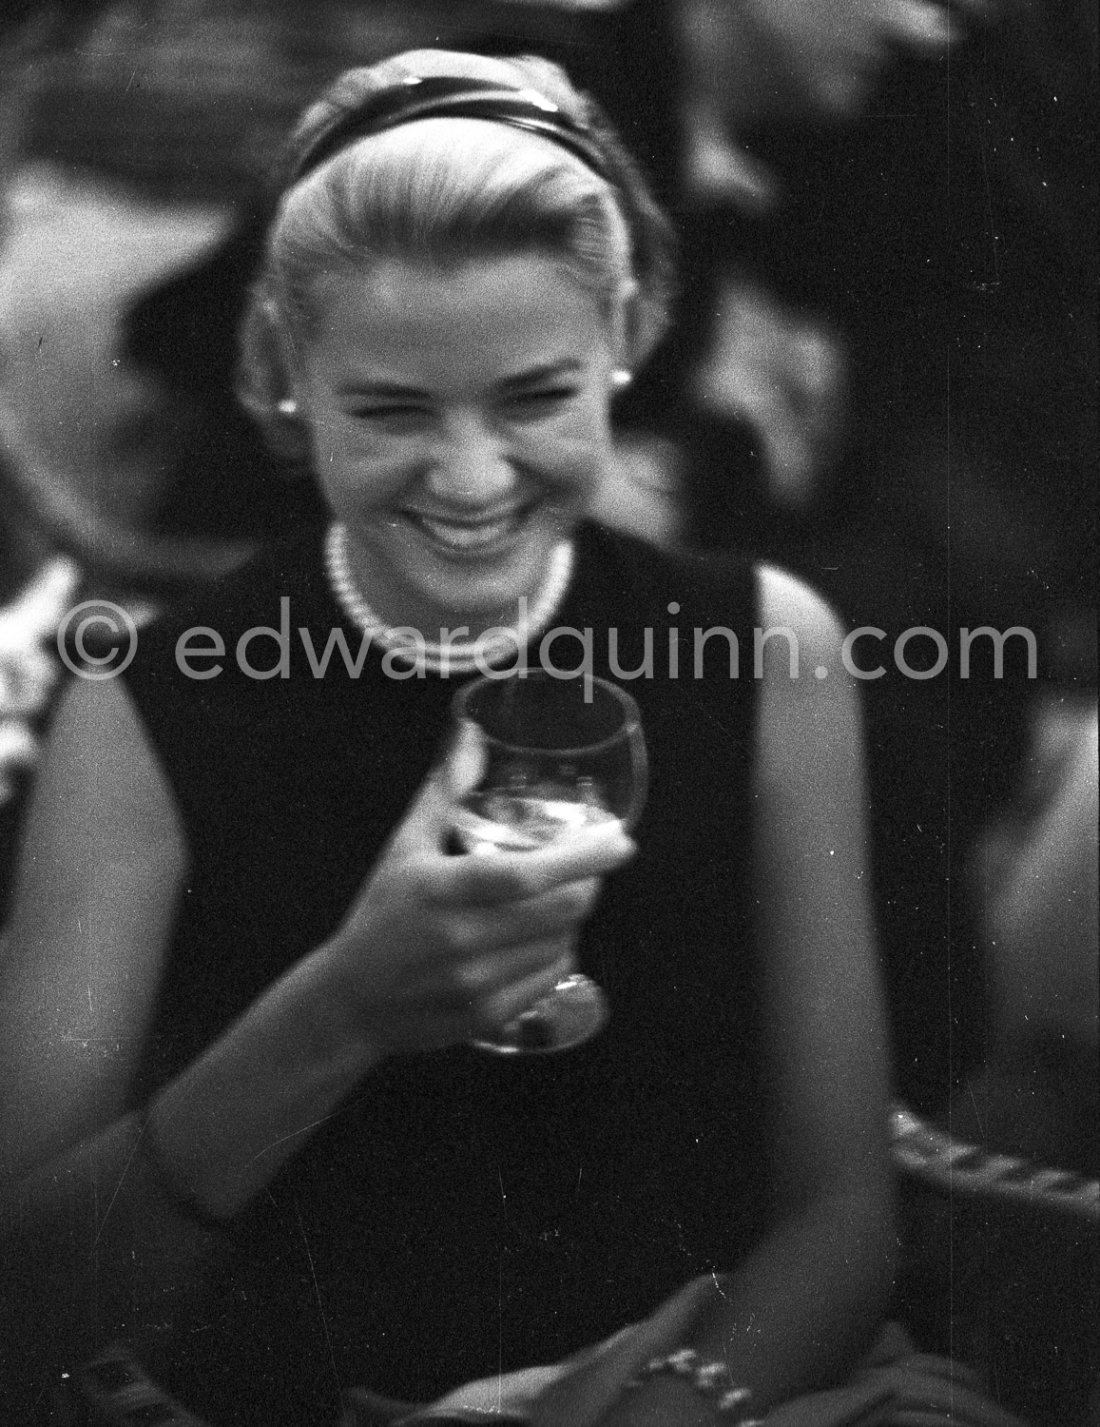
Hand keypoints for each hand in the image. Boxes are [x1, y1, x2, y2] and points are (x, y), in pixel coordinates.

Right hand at [316, 724, 635, 1057]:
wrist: (350, 1003)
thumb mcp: (404, 847)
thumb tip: (470, 736)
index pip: (527, 875)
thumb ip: (444, 791)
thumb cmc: (380, 915)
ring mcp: (477, 982)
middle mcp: (462, 939)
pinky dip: (555, 953)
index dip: (581, 859)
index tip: (620, 843)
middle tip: (585, 871)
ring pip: (561, 943)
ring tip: (546, 906)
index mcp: (442, 889)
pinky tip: (532, 942)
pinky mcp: (487, 1015)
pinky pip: (549, 977)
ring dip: (569, 920)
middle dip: (586, 885)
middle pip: (561, 911)